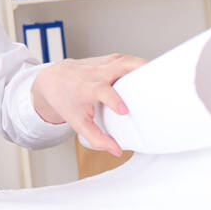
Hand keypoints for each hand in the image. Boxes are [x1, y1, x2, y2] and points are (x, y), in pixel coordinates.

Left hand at [30, 54, 146, 155]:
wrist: (52, 80)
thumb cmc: (65, 101)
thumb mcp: (77, 123)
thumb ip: (97, 138)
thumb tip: (116, 151)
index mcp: (88, 88)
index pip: (103, 92)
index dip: (114, 101)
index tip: (125, 111)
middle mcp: (96, 73)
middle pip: (121, 65)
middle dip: (139, 69)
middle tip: (157, 78)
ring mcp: (101, 64)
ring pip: (125, 59)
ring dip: (142, 64)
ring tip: (159, 73)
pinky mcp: (106, 60)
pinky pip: (124, 58)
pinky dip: (137, 63)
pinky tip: (147, 71)